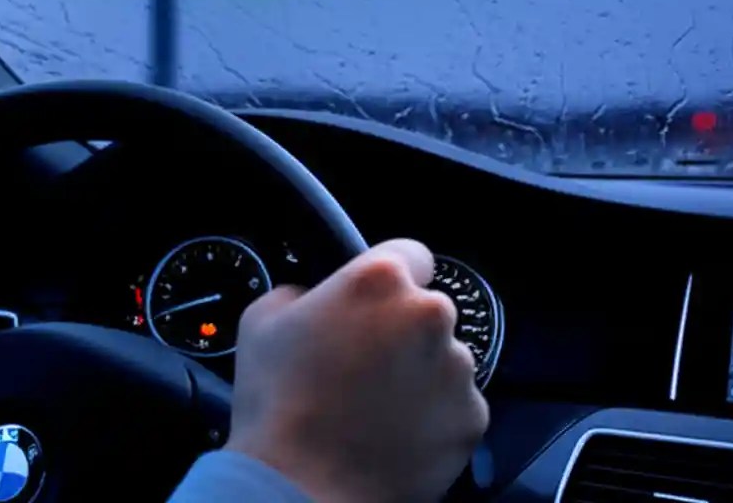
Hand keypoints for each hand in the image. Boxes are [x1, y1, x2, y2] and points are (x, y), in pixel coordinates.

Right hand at [225, 239, 487, 502]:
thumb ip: (300, 291)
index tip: (375, 301)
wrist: (301, 489)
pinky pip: (455, 404)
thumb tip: (314, 295)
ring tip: (373, 406)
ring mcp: (456, 369)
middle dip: (401, 330)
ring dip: (418, 373)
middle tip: (362, 363)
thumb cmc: (277, 406)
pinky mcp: (471, 417)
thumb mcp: (261, 320)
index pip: (409, 253)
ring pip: (443, 358)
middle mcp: (428, 315)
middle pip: (426, 308)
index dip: (389, 277)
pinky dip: (432, 415)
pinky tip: (392, 432)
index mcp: (379, 280)